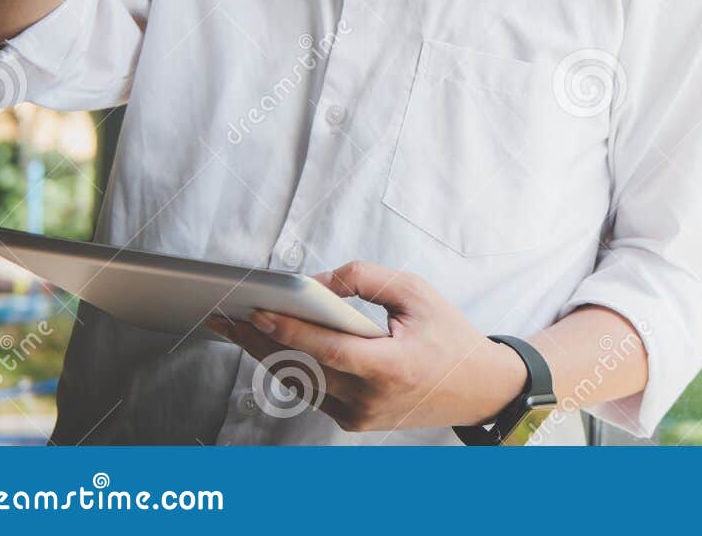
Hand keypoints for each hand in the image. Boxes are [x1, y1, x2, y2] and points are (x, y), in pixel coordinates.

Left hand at [207, 260, 528, 433]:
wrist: (476, 387)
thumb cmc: (449, 336)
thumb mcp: (416, 292)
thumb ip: (366, 280)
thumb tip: (320, 284)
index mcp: (390, 366)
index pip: (328, 349)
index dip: (290, 331)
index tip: (259, 312)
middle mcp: (370, 398)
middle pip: (301, 367)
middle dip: (259, 340)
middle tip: (226, 317)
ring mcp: (360, 415)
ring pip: (300, 382)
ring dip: (267, 354)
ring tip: (237, 328)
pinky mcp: (354, 422)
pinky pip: (313, 392)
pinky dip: (291, 367)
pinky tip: (270, 347)